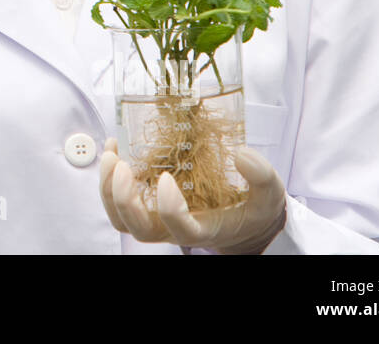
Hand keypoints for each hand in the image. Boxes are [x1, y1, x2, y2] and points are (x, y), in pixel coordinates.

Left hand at [99, 138, 286, 253]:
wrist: (244, 220)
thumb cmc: (254, 208)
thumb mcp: (270, 193)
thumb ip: (262, 176)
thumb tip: (242, 154)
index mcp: (205, 229)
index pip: (180, 229)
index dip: (168, 209)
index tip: (166, 179)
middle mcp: (174, 229)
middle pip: (137, 228)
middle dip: (122, 199)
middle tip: (121, 166)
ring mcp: (157, 219)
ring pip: (121, 219)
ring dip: (107, 190)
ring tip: (110, 155)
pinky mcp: (148, 206)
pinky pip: (118, 203)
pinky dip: (108, 180)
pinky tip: (114, 150)